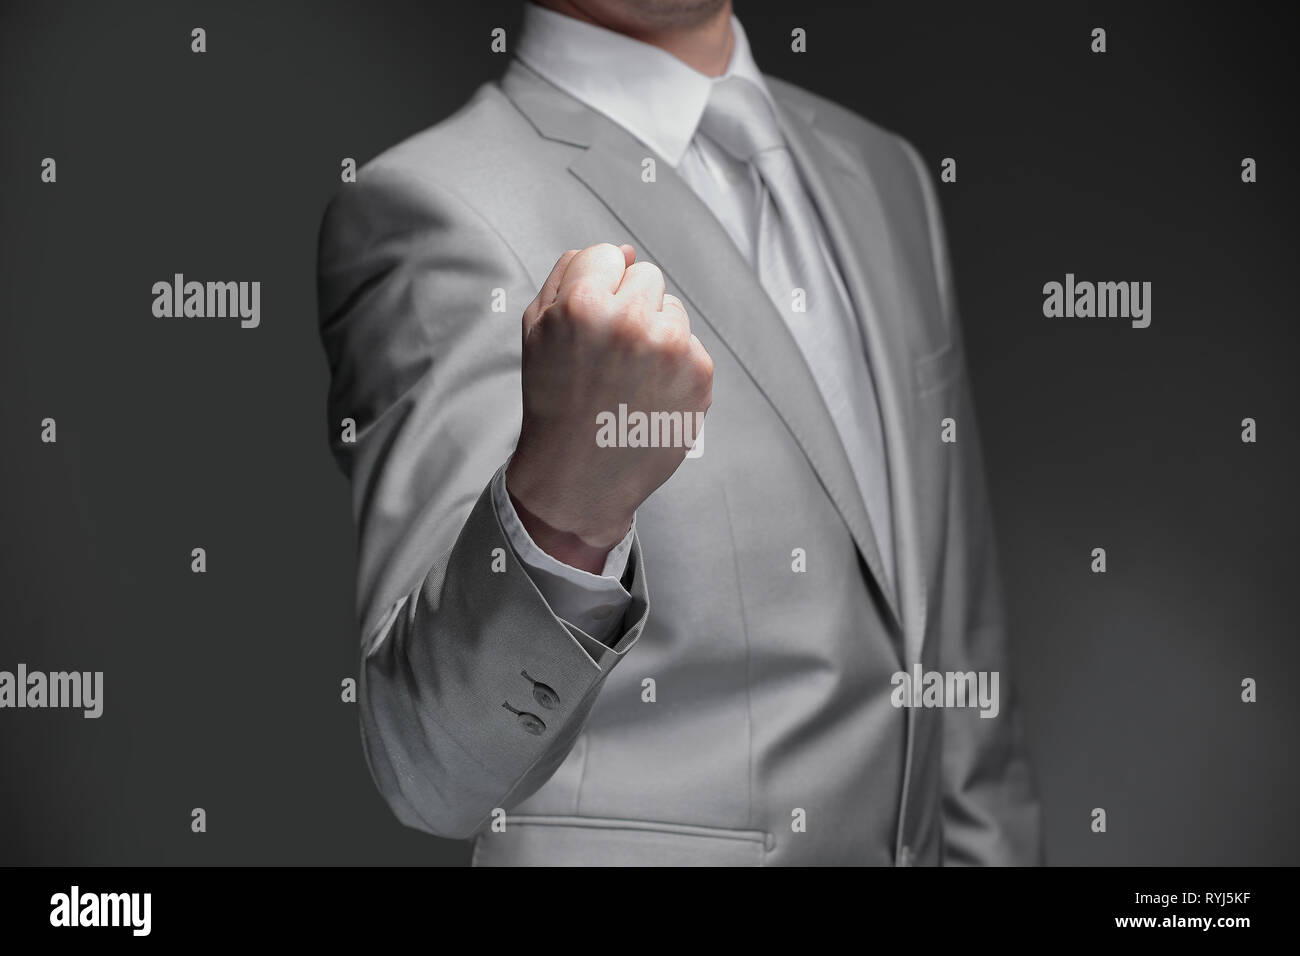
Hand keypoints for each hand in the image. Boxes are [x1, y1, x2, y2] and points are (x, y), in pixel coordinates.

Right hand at [507, 243, 713, 572]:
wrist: (579, 475)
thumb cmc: (554, 400)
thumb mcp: (537, 331)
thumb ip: (571, 274)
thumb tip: (625, 250)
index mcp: (584, 304)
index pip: (608, 256)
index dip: (596, 289)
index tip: (588, 324)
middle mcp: (632, 320)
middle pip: (647, 276)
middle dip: (629, 305)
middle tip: (609, 354)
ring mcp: (672, 348)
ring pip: (673, 309)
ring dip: (656, 333)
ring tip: (628, 377)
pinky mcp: (700, 374)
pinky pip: (691, 345)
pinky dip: (675, 366)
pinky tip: (648, 395)